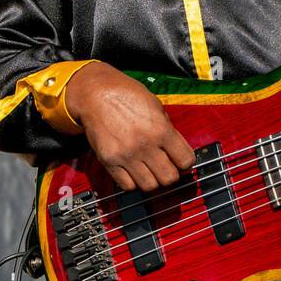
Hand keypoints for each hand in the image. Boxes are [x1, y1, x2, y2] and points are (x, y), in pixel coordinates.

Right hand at [65, 62, 194, 191]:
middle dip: (171, 174)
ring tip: (149, 170)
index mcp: (161, 129)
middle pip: (169, 178)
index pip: (185, 160)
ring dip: (152, 180)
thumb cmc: (125, 94)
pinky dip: (133, 182)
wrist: (95, 94)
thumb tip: (176, 149)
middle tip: (166, 167)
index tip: (182, 162)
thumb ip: (167, 129)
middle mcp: (145, 145)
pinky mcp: (109, 161)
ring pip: (150, 186)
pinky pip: (127, 185)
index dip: (186, 163)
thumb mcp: (156, 106)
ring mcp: (126, 155)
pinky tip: (134, 170)